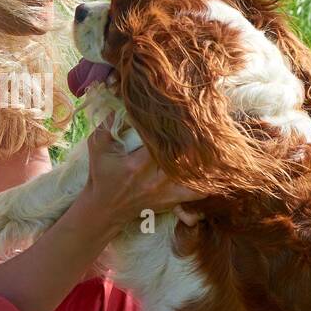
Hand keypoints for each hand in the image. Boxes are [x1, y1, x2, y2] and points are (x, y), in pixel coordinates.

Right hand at [83, 113, 206, 225]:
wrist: (105, 208)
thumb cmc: (102, 174)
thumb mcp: (97, 148)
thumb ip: (106, 126)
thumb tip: (118, 102)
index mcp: (136, 165)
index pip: (159, 142)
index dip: (170, 127)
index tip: (178, 113)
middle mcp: (153, 180)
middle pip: (181, 156)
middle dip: (192, 139)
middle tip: (203, 122)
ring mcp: (165, 192)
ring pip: (192, 173)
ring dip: (202, 158)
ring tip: (211, 141)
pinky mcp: (171, 200)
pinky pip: (195, 193)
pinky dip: (205, 182)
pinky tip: (213, 168)